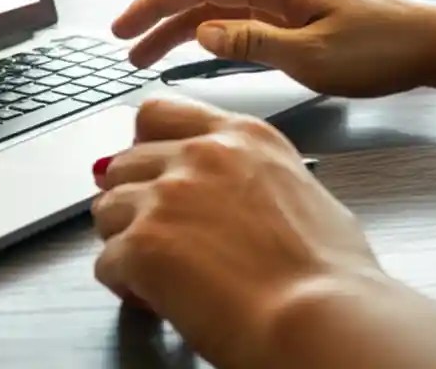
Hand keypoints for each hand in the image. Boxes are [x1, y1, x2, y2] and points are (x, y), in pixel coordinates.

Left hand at [91, 97, 381, 366]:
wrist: (322, 321)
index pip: (158, 113)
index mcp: (241, 137)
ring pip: (105, 210)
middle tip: (157, 237)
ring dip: (124, 242)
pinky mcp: (142, 243)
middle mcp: (197, 156)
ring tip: (160, 272)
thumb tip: (238, 197)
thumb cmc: (330, 277)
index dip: (143, 145)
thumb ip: (252, 180)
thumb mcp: (302, 194)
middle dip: (132, 201)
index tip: (147, 170)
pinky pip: (106, 262)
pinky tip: (156, 298)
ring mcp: (165, 197)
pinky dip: (125, 284)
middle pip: (123, 164)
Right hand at [111, 0, 435, 96]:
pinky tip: (194, 50)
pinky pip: (238, 16)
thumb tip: (200, 33)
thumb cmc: (382, 50)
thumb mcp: (313, 56)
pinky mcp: (293, 10)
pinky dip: (208, 32)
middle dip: (157, 19)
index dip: (152, 5)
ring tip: (146, 58)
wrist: (433, 46)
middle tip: (125, 48)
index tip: (122, 29)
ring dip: (179, 29)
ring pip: (215, 7)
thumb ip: (251, 43)